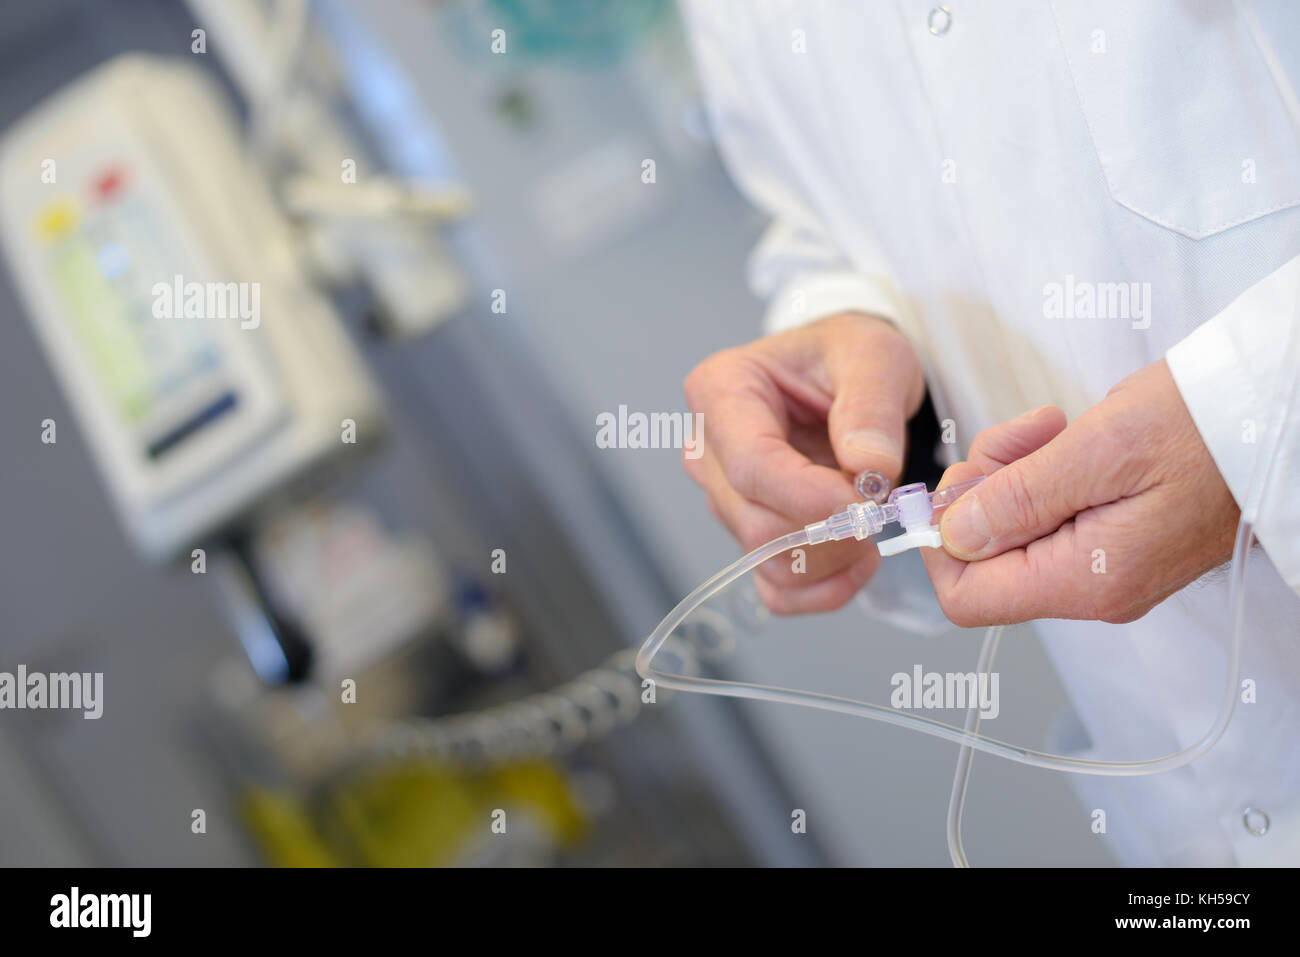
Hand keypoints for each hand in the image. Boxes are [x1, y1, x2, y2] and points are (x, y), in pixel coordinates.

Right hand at [683, 312, 923, 612]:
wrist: (847, 375)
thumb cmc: (848, 356)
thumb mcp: (874, 356)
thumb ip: (872, 405)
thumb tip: (868, 467)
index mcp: (723, 390)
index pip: (750, 463)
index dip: (805, 496)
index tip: (863, 505)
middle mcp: (709, 448)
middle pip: (754, 520)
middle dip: (828, 530)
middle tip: (882, 511)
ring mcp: (724, 496)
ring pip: (766, 558)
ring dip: (832, 560)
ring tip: (876, 528)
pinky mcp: (749, 533)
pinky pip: (775, 587)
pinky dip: (822, 588)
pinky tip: (859, 562)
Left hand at [921, 359, 1239, 625]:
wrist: (1270, 417)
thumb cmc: (1201, 427)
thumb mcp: (1097, 450)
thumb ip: (1016, 501)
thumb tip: (952, 538)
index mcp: (1087, 581)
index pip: (968, 600)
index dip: (944, 541)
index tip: (963, 481)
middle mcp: (1093, 589)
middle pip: (986, 559)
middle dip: (983, 490)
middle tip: (1020, 438)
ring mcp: (1104, 566)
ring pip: (1012, 529)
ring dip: (1011, 471)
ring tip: (1050, 427)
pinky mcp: (1114, 539)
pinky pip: (1046, 515)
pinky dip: (1038, 471)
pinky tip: (1064, 435)